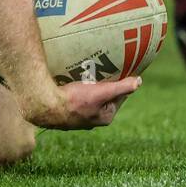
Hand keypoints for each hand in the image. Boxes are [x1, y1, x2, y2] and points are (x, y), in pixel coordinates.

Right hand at [21, 77, 141, 129]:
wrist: (46, 106)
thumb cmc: (75, 101)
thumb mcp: (102, 93)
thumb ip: (121, 88)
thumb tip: (139, 81)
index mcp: (105, 117)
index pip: (119, 96)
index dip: (121, 83)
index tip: (121, 69)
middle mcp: (93, 119)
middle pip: (104, 96)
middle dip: (105, 83)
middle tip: (104, 67)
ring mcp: (79, 116)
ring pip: (90, 97)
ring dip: (91, 85)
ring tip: (89, 71)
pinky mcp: (67, 111)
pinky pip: (77, 97)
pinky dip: (78, 88)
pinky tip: (74, 78)